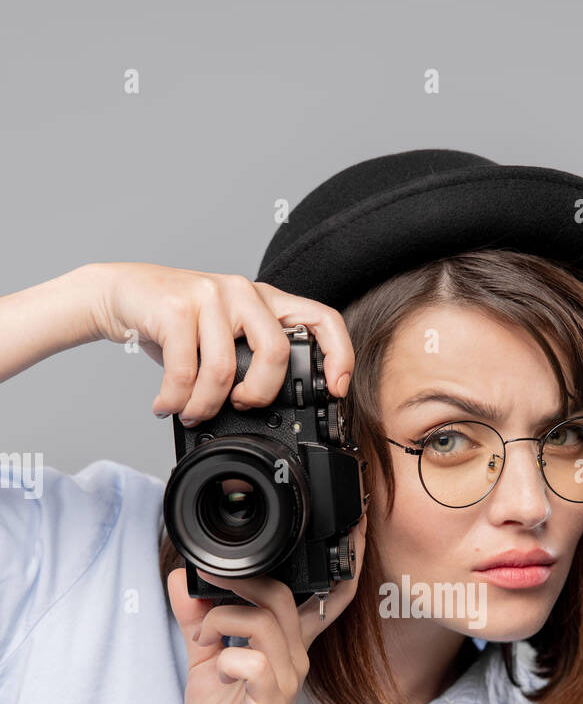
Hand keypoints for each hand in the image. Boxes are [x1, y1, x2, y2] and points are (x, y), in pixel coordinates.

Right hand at [88, 261, 353, 418]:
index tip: (335, 389)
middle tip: (238, 406)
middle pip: (276, 353)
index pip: (321, 319)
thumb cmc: (176, 322)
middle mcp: (243, 292)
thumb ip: (250, 359)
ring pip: (224, 370)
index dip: (338, 356)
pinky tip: (166, 404)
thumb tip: (270, 410)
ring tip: (189, 411)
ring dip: (204, 405)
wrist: (121, 292)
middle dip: (259, 395)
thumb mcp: (223, 335)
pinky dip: (174, 399)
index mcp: (265, 301)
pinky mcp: (177, 307)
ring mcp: (210, 296)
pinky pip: (185, 371)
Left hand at [166, 511, 367, 703]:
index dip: (343, 564)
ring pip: (264, 621)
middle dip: (240, 582)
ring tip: (202, 642)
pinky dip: (227, 658)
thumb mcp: (206, 663)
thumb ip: (196, 621)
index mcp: (287, 643)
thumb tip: (181, 581)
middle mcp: (295, 656)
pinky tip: (220, 671)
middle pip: (282, 594)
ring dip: (220, 621)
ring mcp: (287, 678)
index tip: (351, 529)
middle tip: (202, 591)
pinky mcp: (272, 701)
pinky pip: (254, 662)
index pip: (327, 597)